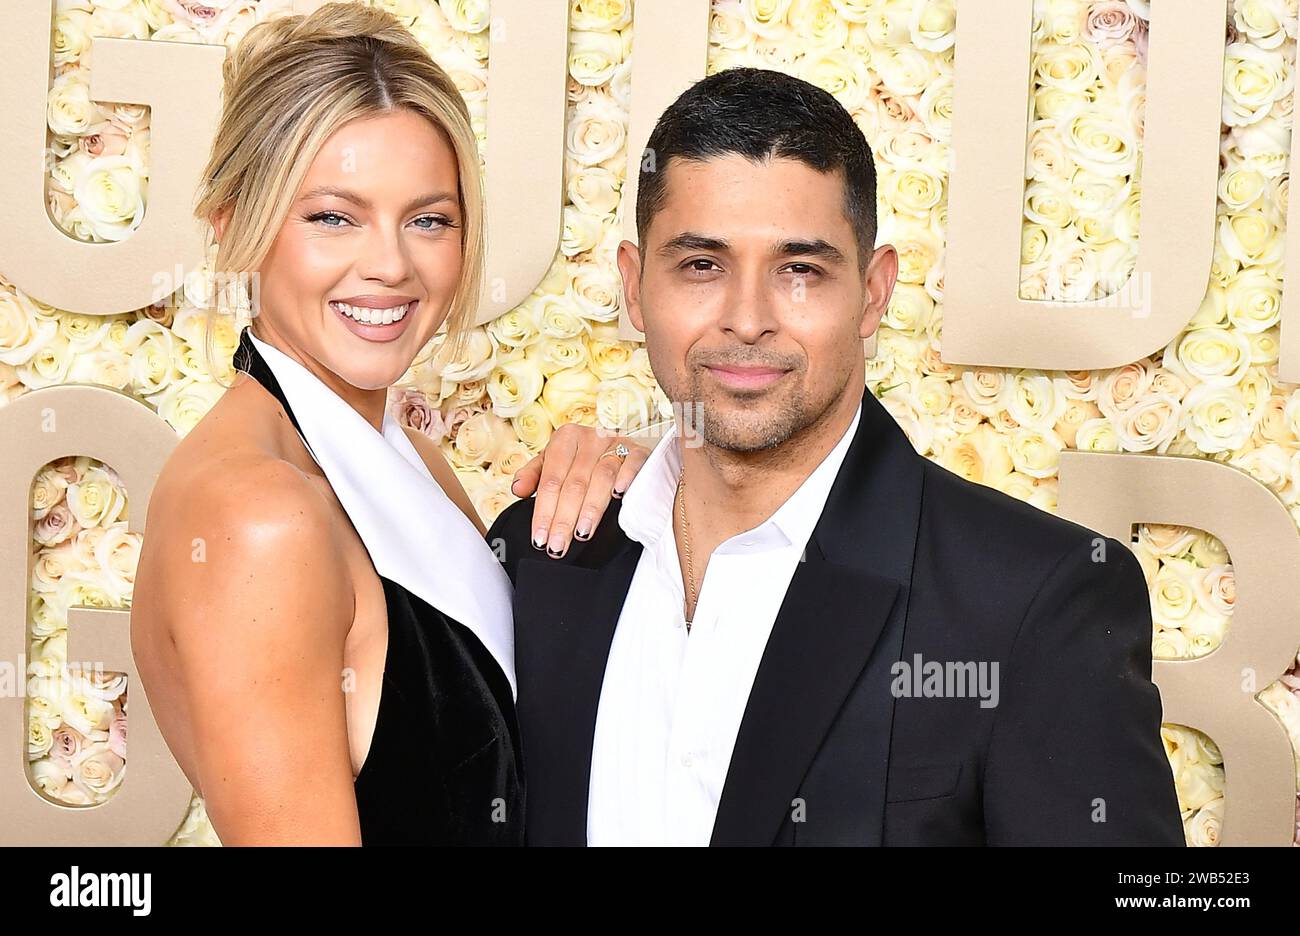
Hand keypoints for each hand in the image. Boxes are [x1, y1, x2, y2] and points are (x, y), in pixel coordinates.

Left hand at [509, 423, 649, 558]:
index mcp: (565, 439)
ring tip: (582, 534)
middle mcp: (590, 439)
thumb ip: (533, 475)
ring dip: (591, 509)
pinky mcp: (638, 451)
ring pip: (602, 478)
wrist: (617, 444)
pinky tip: (619, 497)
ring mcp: (615, 444)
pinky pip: (633, 464)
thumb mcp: (553, 461)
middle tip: (558, 546)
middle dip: (564, 519)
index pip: (550, 482)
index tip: (540, 539)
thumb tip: (518, 490)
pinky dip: (627, 478)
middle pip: (574, 484)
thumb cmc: (582, 458)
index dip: (544, 512)